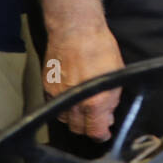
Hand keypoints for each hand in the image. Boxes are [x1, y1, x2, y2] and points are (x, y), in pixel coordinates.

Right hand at [43, 24, 124, 140]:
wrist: (75, 29)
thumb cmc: (100, 46)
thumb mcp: (116, 73)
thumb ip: (111, 99)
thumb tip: (107, 116)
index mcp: (95, 100)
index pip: (94, 131)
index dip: (101, 134)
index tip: (104, 131)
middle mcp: (75, 101)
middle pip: (77, 128)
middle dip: (87, 126)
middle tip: (95, 117)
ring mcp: (57, 95)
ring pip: (64, 119)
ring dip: (74, 117)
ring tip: (83, 105)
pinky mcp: (46, 87)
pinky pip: (53, 106)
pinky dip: (63, 106)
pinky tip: (71, 96)